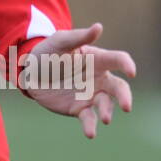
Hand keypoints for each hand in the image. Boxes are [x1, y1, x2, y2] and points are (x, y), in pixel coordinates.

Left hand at [20, 23, 136, 138]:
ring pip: (105, 105)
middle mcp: (98, 78)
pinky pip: (88, 118)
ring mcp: (90, 95)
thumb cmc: (47, 52)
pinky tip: (90, 134)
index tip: (131, 72)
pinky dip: (91, 126)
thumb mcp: (60, 41)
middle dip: (125, 97)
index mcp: (97, 59)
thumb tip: (99, 27)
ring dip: (107, 112)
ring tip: (105, 119)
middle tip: (127, 107)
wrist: (29, 72)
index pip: (118, 60)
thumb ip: (79, 37)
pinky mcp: (79, 109)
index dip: (127, 65)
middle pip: (119, 88)